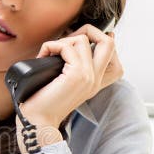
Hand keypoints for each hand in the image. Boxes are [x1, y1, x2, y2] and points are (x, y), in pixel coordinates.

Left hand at [15, 24, 122, 153]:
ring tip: (49, 53)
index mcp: (94, 83)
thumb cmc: (44, 102)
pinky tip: (42, 57)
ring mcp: (88, 76)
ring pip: (83, 39)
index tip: (83, 41)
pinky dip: (51, 46)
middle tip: (68, 39)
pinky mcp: (77, 74)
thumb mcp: (63, 82)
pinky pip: (67, 46)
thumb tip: (76, 43)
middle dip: (89, 31)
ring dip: (62, 41)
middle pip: (109, 42)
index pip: (115, 60)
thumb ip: (73, 67)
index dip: (102, 44)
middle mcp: (95, 80)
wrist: (38, 121)